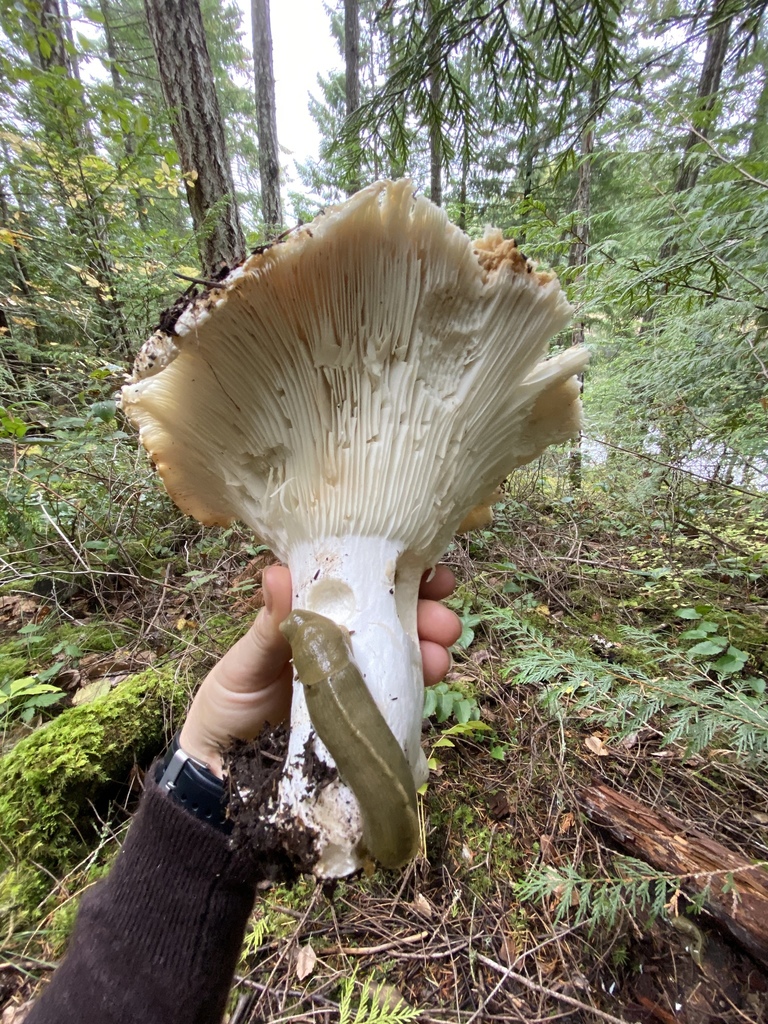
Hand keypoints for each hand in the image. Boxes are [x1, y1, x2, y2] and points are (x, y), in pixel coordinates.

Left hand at [180, 564, 460, 777]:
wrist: (221, 770)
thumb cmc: (228, 704)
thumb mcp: (245, 662)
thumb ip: (268, 625)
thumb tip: (277, 573)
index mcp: (313, 616)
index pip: (359, 582)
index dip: (395, 569)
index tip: (426, 567)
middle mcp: (341, 642)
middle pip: (393, 615)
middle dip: (426, 612)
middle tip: (443, 621)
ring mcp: (356, 679)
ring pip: (404, 653)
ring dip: (430, 647)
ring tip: (440, 654)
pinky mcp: (365, 717)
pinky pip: (400, 697)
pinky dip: (421, 687)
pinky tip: (431, 680)